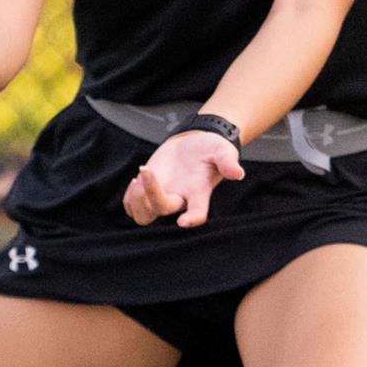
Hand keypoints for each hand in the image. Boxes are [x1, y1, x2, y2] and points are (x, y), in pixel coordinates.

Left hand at [122, 131, 245, 227]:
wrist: (193, 144)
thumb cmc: (210, 149)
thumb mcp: (222, 150)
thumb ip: (228, 161)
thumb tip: (237, 173)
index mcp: (198, 193)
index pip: (197, 212)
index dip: (192, 219)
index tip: (183, 222)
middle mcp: (179, 199)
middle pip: (161, 209)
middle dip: (150, 193)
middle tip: (147, 170)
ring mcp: (162, 196)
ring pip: (143, 214)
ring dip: (136, 198)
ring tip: (142, 174)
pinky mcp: (148, 192)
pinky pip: (132, 206)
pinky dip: (130, 198)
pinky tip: (137, 180)